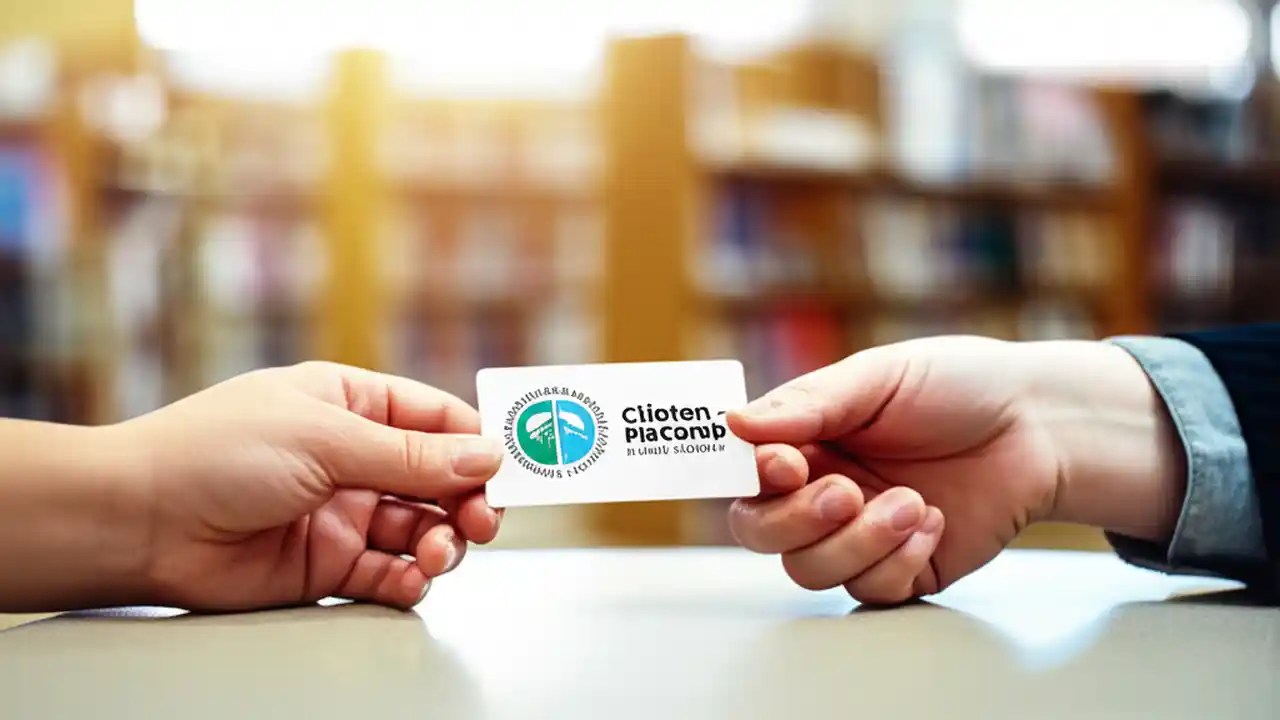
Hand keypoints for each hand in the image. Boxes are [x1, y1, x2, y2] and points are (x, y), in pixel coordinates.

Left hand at [114, 362, 502, 610]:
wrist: (141, 522)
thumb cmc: (218, 453)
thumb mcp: (326, 439)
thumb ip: (411, 457)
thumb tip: (486, 455)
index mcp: (353, 404)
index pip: (437, 419)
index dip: (478, 441)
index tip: (515, 466)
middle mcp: (354, 458)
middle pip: (440, 480)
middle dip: (468, 500)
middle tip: (482, 521)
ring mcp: (343, 512)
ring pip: (421, 529)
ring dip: (442, 542)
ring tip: (438, 553)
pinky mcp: (328, 564)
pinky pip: (388, 573)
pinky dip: (408, 579)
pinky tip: (409, 579)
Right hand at [726, 336, 1185, 604]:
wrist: (1041, 427)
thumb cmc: (960, 386)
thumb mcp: (879, 377)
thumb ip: (807, 403)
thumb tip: (735, 423)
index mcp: (805, 439)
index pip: (746, 476)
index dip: (754, 479)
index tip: (789, 463)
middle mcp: (820, 490)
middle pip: (761, 532)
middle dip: (797, 520)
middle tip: (847, 492)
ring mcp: (857, 534)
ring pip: (810, 570)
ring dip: (858, 542)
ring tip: (912, 503)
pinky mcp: (901, 570)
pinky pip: (870, 591)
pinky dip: (898, 561)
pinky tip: (933, 523)